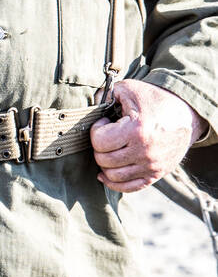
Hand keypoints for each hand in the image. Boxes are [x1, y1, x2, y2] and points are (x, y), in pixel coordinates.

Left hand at [90, 78, 207, 192]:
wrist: (186, 114)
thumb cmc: (155, 100)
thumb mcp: (130, 89)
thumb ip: (105, 94)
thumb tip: (90, 106)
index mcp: (137, 130)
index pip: (100, 142)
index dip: (96, 131)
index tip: (104, 123)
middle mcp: (145, 152)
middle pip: (104, 160)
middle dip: (99, 147)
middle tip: (106, 136)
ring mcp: (151, 166)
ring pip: (113, 176)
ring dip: (105, 164)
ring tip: (110, 150)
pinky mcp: (156, 175)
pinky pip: (128, 187)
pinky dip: (113, 183)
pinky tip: (106, 173)